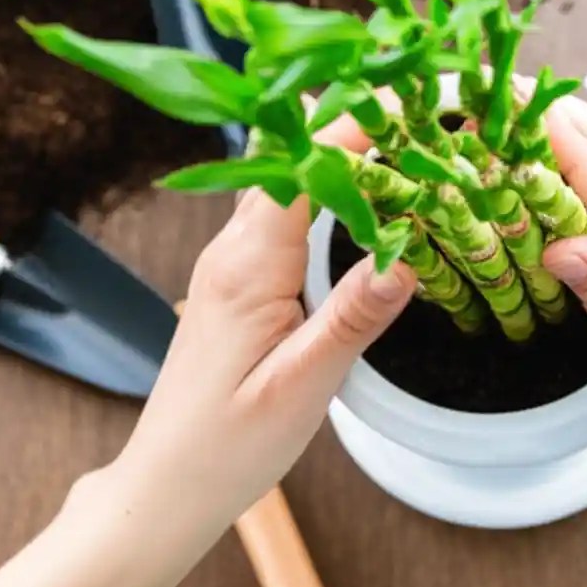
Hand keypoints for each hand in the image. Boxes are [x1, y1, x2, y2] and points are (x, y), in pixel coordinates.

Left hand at [0, 117, 415, 586]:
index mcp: (246, 266)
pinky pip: (282, 211)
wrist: (168, 483)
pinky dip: (325, 187)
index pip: (302, 166)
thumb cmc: (225, 446)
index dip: (355, 126)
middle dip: (352, 124)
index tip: (409, 103)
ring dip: (338, 153)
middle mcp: (232, 251)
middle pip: (290, 157)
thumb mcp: (301, 388)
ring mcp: (231, 262)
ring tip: (400, 138)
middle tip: (418, 111)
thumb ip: (352, 319)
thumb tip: (406, 259)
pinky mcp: (238, 281)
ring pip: (285, 180)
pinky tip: (358, 195)